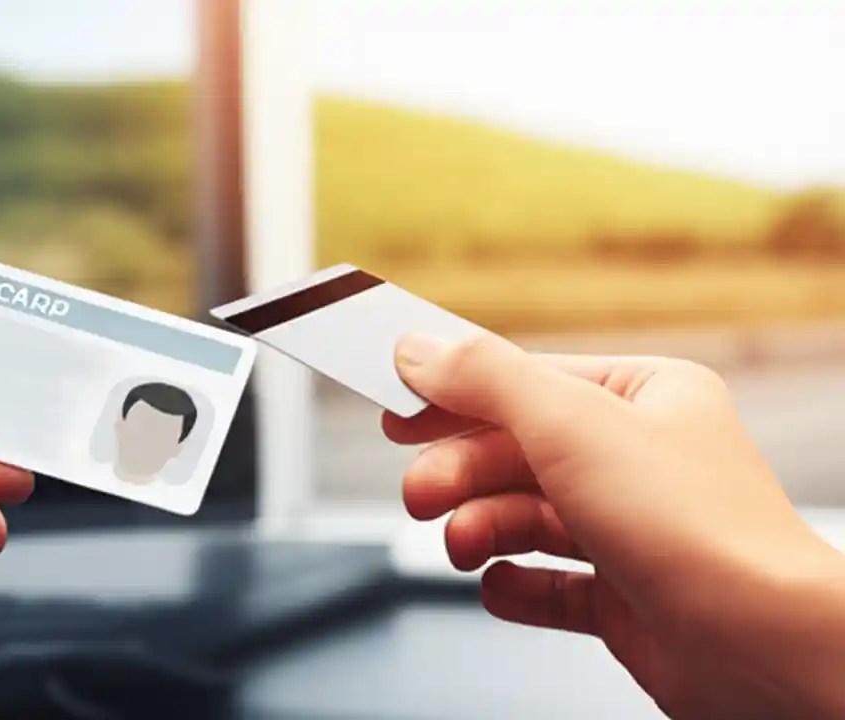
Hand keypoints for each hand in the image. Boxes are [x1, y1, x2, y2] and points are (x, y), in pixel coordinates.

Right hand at [388, 334, 844, 718]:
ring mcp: (632, 529)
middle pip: (515, 452)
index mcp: (644, 397)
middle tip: (418, 492)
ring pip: (525, 517)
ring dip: (480, 528)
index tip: (394, 405)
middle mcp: (639, 459)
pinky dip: (515, 584)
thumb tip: (418, 349)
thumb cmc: (694, 527)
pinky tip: (500, 586)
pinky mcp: (626, 596)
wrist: (758, 646)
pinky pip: (549, 583)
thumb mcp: (568, 421)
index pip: (526, 381)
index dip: (454, 394)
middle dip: (460, 473)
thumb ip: (484, 379)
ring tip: (460, 546)